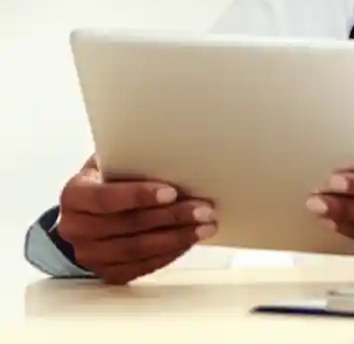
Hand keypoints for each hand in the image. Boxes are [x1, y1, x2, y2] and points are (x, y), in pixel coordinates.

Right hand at [56, 156, 216, 284]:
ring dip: (177, 238)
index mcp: (74, 195)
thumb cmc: (109, 181)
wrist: (89, 214)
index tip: (172, 192)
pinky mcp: (106, 272)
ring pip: (137, 249)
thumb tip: (174, 154)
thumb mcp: (111, 162)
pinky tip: (189, 240)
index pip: (105, 198)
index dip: (139, 195)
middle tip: (203, 209)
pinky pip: (142, 266)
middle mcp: (75, 228)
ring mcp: (89, 255)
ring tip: (205, 226)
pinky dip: (169, 253)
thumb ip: (131, 160)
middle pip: (128, 225)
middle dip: (171, 217)